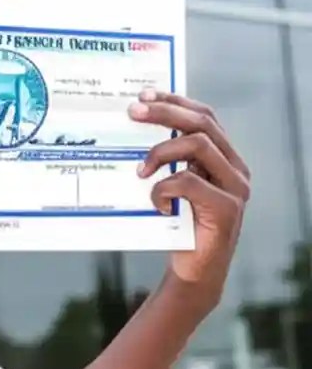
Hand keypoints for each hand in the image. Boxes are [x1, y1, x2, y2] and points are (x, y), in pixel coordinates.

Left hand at [130, 89, 249, 310]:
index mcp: (225, 159)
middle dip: (165, 112)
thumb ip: (168, 162)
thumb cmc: (178, 227)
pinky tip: (154, 203)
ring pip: (199, 146)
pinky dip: (163, 188)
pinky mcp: (226, 210)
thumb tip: (132, 129)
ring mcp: (235, 189)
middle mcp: (236, 169)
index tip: (144, 95)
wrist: (193, 273)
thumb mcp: (172, 187)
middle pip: (203, 124)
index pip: (205, 117)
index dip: (175, 101)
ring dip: (161, 152)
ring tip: (140, 170)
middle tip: (132, 112)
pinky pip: (189, 182)